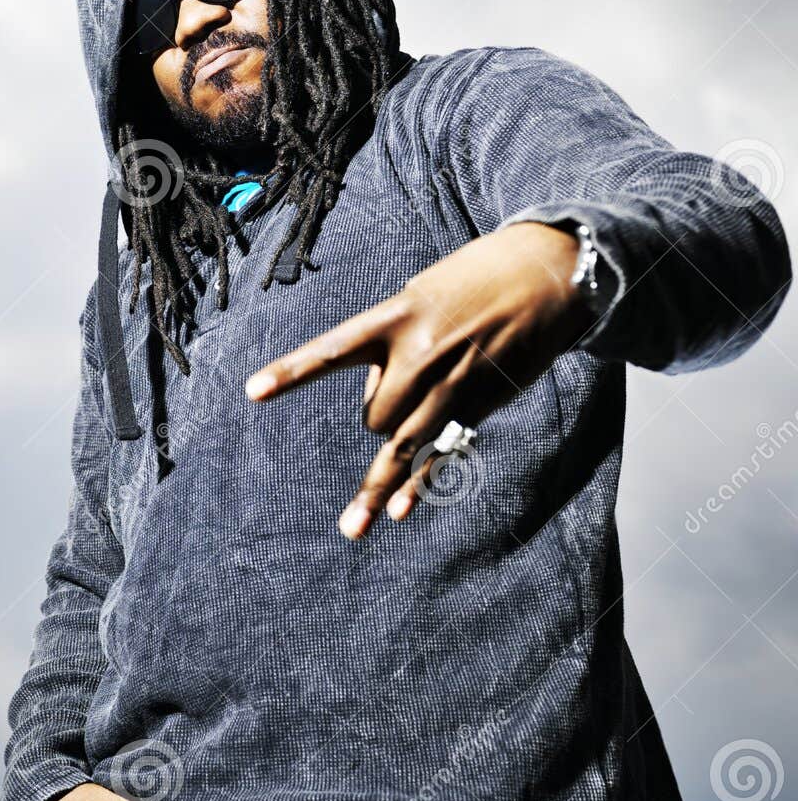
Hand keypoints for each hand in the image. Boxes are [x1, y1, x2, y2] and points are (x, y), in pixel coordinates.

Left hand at [245, 222, 595, 539]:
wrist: (547, 273)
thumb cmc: (473, 281)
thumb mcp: (421, 295)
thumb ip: (394, 344)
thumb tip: (384, 408)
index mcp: (397, 316)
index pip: (333, 349)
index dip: (293, 371)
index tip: (252, 392)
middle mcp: (420, 353)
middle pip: (374, 414)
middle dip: (381, 413)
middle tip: (409, 386)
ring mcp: (452, 382)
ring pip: (403, 443)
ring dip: (380, 482)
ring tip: (352, 527)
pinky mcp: (481, 403)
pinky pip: (441, 452)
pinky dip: (419, 484)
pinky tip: (397, 512)